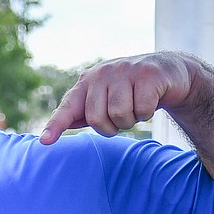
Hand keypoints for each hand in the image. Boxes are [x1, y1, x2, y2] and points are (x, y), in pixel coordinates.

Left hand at [39, 52, 201, 142]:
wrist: (169, 72)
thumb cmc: (131, 91)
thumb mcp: (105, 99)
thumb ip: (83, 113)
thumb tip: (51, 133)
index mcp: (87, 82)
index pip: (67, 107)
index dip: (56, 125)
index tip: (44, 142)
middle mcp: (102, 73)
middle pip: (97, 118)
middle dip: (111, 127)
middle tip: (122, 116)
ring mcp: (125, 71)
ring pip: (119, 115)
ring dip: (131, 120)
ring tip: (136, 107)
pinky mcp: (147, 75)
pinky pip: (142, 111)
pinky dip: (147, 114)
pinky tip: (151, 100)